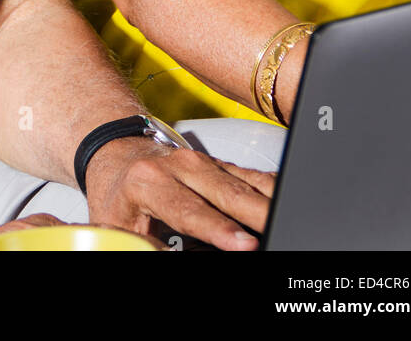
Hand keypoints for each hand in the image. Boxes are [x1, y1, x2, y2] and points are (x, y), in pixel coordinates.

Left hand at [83, 136, 274, 250]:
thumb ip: (145, 245)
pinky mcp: (221, 165)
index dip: (220, 229)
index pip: (189, 210)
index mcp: (150, 182)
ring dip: (270, 200)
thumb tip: (170, 257)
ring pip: (245, 182)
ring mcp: (204, 162)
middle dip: (257, 214)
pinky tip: (289, 198)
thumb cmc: (118, 197)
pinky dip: (273, 188)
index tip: (245, 245)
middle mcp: (181, 167)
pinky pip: (252, 176)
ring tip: (292, 216)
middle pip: (227, 193)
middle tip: (279, 229)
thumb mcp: (118, 225)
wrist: (119, 153)